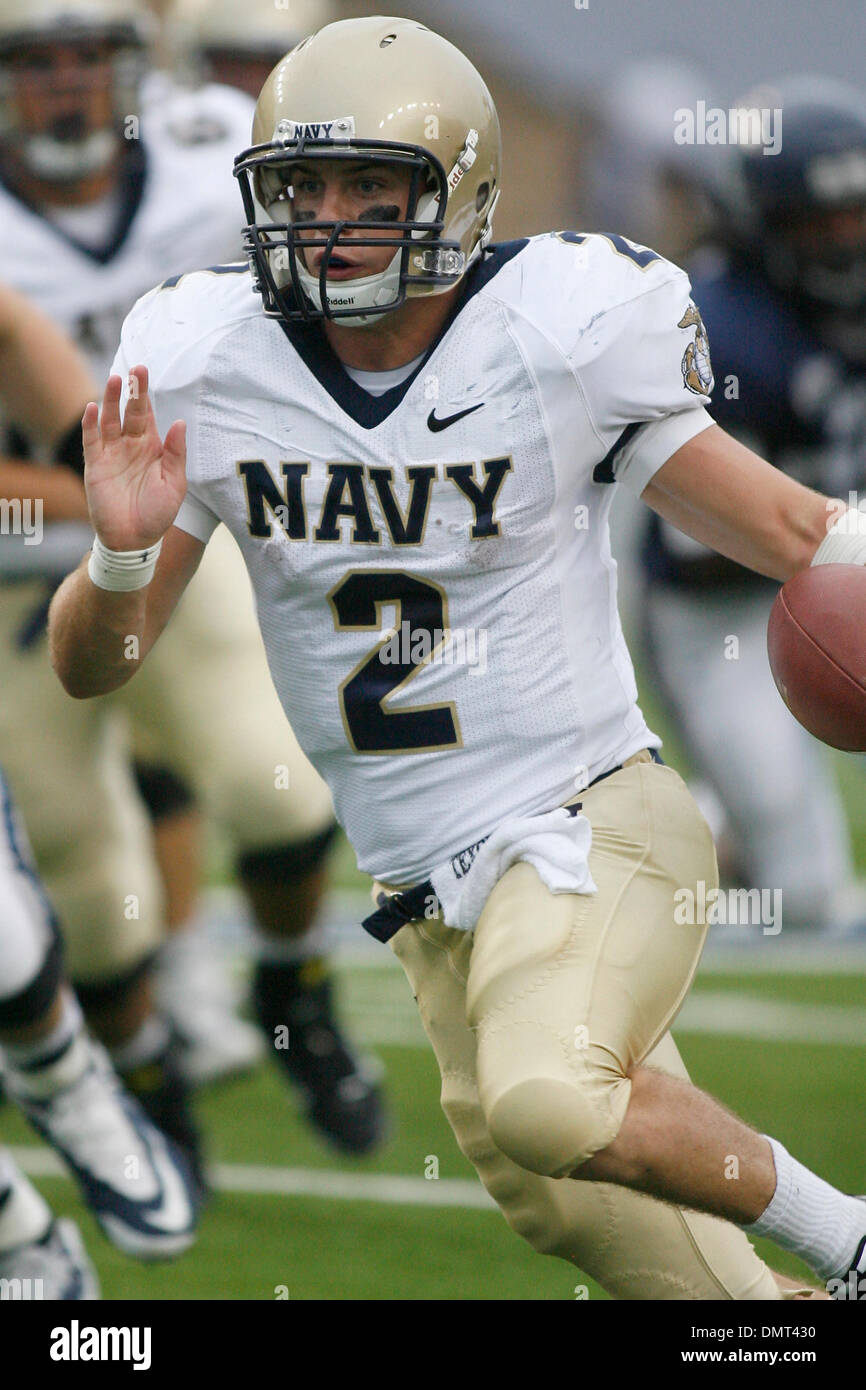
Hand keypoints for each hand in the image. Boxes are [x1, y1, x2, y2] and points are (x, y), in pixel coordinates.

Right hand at [82, 365, 186, 549]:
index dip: (146, 394)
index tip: (145, 372)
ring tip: (114, 380)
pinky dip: (90, 424)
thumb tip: (179, 422)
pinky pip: (91, 440)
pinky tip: (94, 408)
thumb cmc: (157, 514)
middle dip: (131, 391)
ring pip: (109, 420)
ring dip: (111, 400)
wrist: (133, 540)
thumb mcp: (174, 484)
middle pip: (129, 412)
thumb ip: (176, 453)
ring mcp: (112, 454)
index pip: (148, 414)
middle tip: (134, 369)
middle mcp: (131, 446)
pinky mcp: (95, 465)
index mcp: (152, 448)